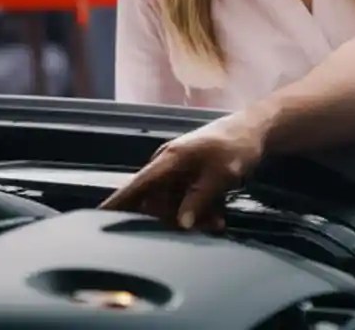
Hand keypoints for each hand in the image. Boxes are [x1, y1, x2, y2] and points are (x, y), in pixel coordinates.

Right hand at [98, 115, 265, 230]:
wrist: (256, 130)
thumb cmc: (236, 147)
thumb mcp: (220, 175)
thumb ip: (198, 199)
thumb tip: (179, 224)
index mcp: (168, 160)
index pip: (136, 186)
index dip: (117, 204)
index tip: (98, 219)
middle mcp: (167, 166)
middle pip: (155, 203)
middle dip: (174, 220)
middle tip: (205, 226)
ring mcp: (178, 172)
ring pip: (173, 205)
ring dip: (192, 217)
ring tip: (217, 222)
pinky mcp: (190, 177)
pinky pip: (186, 200)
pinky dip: (199, 210)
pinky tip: (217, 218)